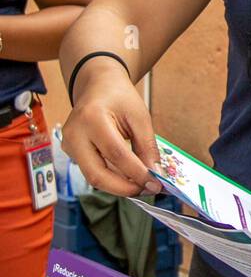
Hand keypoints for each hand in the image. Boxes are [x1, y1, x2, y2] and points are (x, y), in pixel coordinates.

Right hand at [60, 60, 162, 196]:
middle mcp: (74, 134)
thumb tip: (155, 176)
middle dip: (125, 188)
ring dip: (120, 186)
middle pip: (97, 174)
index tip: (156, 184)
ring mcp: (69, 145)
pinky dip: (113, 178)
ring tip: (142, 184)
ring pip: (94, 177)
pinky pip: (93, 171)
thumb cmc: (119, 97)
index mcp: (91, 118)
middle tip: (148, 190)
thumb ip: (147, 147)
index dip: (137, 174)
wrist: (98, 85)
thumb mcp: (140, 117)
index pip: (116, 154)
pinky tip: (129, 177)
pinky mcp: (71, 152)